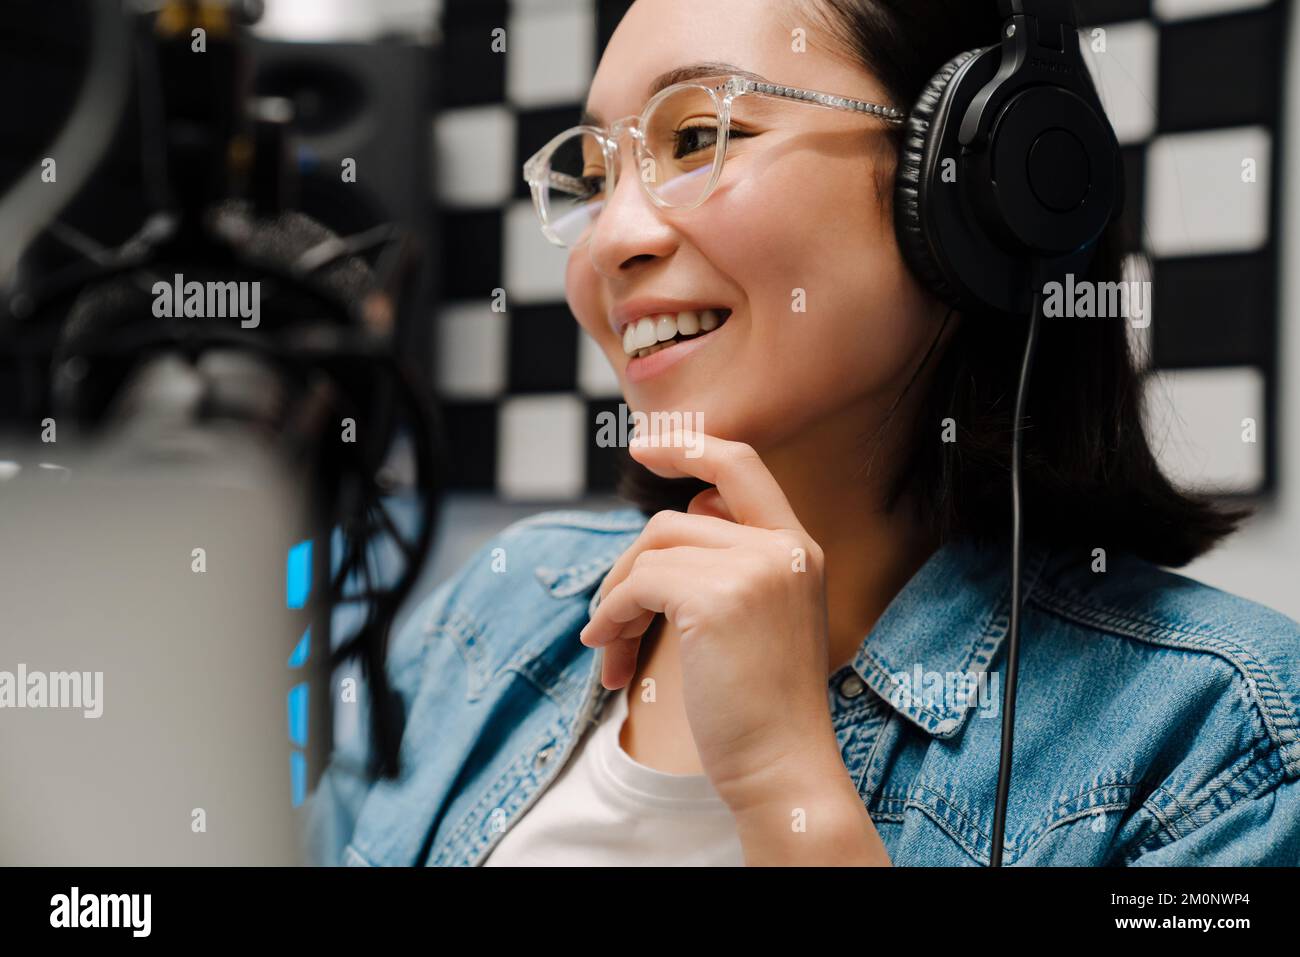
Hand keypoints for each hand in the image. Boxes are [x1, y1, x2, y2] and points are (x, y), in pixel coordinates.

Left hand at [579, 429, 839, 813]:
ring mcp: (753, 569)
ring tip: (611, 646)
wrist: (783, 768)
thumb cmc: (762, 708)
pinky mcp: (717, 598)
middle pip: (672, 521)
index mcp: (796, 549)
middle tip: (608, 621)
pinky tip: (610, 655)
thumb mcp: (759, 618)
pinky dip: (613, 616)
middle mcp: (782, 549)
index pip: (741, 465)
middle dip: (627, 568)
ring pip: (651, 553)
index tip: (642, 445)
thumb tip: (681, 509)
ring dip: (616, 600)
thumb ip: (730, 561)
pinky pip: (639, 585)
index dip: (689, 446)